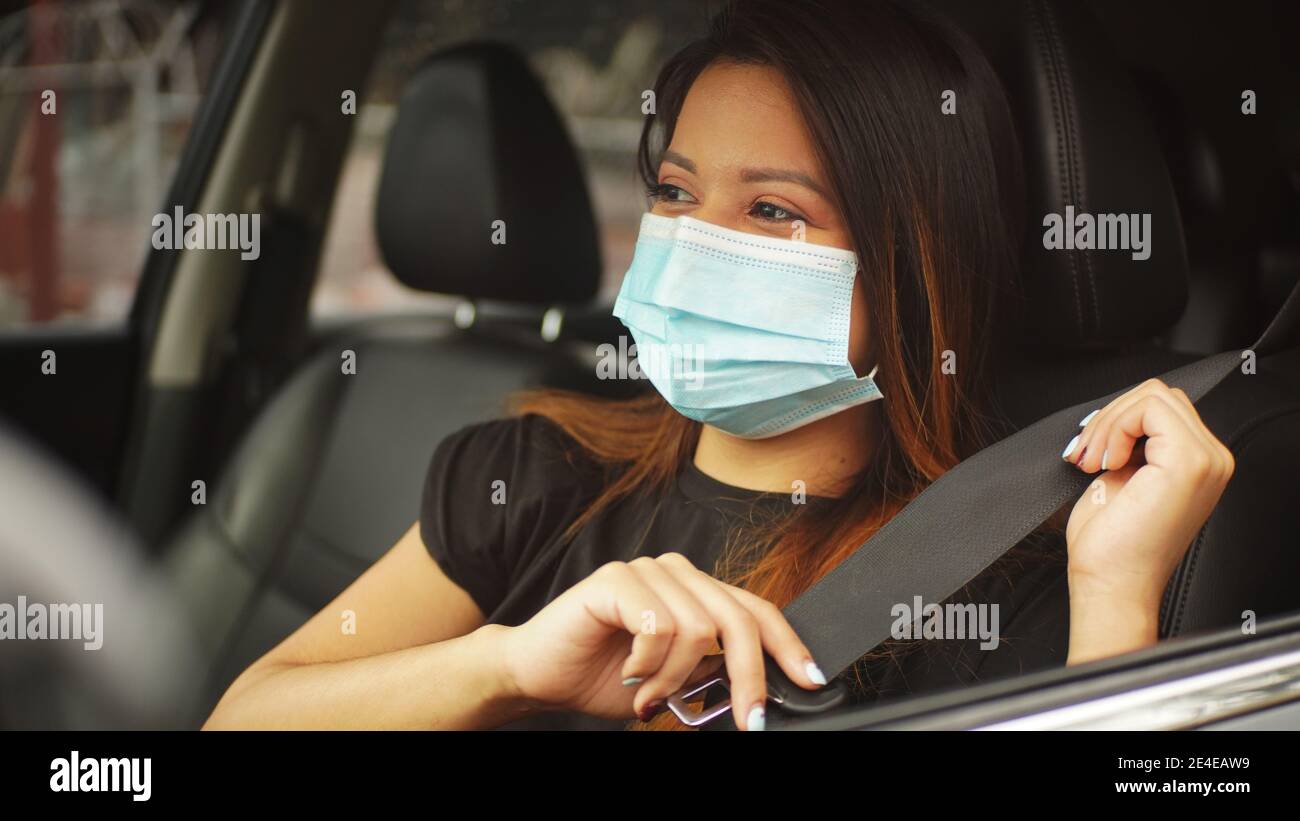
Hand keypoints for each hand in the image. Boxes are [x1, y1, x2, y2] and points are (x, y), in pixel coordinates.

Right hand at [495, 552, 826, 729]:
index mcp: (695, 592)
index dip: (787, 645)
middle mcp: (676, 572)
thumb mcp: (673, 683)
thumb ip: (710, 676)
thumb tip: (757, 693)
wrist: (538, 675)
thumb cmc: (602, 677)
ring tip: (651, 697)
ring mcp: (645, 570)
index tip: (810, 680)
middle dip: (748, 678)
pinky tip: (631, 675)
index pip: (755, 609)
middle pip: (737, 619)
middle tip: (746, 721)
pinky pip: (658, 626)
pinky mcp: (615, 579)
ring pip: (698, 629)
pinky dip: (650, 665)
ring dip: (677, 679)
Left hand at [1063, 378, 1234, 611]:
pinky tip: (1107, 463)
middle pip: (1159, 395)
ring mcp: (1206, 460)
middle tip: (1087, 455)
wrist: (1112, 583)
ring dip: (1109, 423)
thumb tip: (1118, 413)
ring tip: (1093, 460)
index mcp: (1199, 462)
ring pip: (1153, 396)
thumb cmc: (1112, 545)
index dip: (1118, 419)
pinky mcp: (1188, 462)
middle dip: (1111, 417)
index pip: (1163, 407)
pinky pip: (1149, 409)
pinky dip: (1115, 428)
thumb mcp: (1124, 476)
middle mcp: (1212, 459)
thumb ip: (1133, 442)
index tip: (1090, 450)